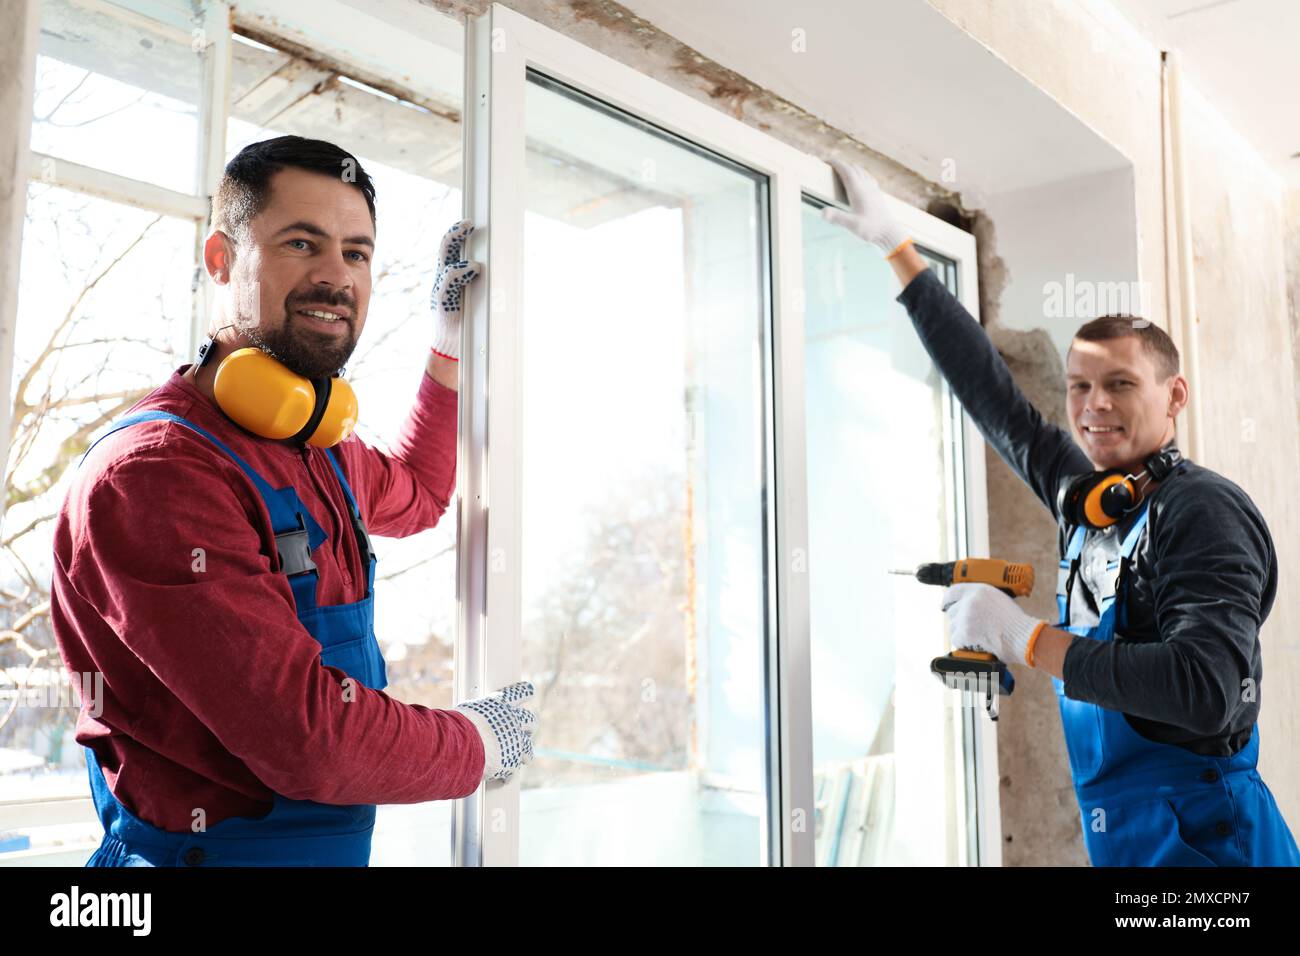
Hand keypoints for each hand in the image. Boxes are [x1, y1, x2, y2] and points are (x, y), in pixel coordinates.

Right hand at [430, 219, 482, 360]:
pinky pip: (448, 281)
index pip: (449, 251)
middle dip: (454, 234)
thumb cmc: (466, 324)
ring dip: (456, 247)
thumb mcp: (476, 299)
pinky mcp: (443, 302)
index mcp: (449, 278)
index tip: (469, 224)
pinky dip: (461, 272)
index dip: (456, 234)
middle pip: (444, 251)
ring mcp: (441, 290)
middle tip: (468, 223)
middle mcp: (442, 281)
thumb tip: (500, 271)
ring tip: (471, 238)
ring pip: (445, 262)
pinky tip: (474, 268)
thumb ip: (480, 284)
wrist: (451, 347)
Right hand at [453, 680, 537, 780]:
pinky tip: (504, 777)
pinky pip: (514, 769)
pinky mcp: (512, 761)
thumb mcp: (468, 711)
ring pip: (528, 746)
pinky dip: (508, 773)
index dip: (525, 691)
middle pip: (530, 719)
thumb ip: (479, 712)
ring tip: (525, 757)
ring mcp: (515, 741)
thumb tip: (474, 715)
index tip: (530, 691)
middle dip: (530, 724)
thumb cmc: (458, 725)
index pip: (519, 692)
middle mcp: (512, 720)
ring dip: (526, 752)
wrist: (461, 746)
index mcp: (501, 704)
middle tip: (529, 727)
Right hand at [821, 158, 910, 256]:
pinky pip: (868, 177)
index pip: (846, 170)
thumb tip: (822, 212)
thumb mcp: (851, 225)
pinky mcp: (877, 193)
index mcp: (858, 190)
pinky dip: (860, 173)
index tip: (826, 160)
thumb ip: (837, 217)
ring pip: (861, 171)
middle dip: (841, 164)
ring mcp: (873, 188)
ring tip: (842, 170)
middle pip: (853, 168)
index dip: (835, 163)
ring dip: (850, 168)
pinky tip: (859, 178)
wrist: (888, 232)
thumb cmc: (870, 229)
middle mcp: (866, 186)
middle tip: (830, 165)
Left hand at [940, 583, 1045, 666]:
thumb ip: (982, 600)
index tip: (944, 605)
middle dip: (959, 622)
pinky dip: (964, 644)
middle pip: (952, 612)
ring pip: (953, 627)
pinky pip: (956, 640)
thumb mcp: (999, 600)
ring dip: (962, 634)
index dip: (947, 599)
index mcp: (979, 590)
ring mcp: (966, 616)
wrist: (1024, 637)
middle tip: (971, 629)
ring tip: (979, 637)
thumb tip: (968, 605)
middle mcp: (970, 601)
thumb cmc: (1016, 623)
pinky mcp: (965, 632)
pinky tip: (978, 643)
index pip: (953, 591)